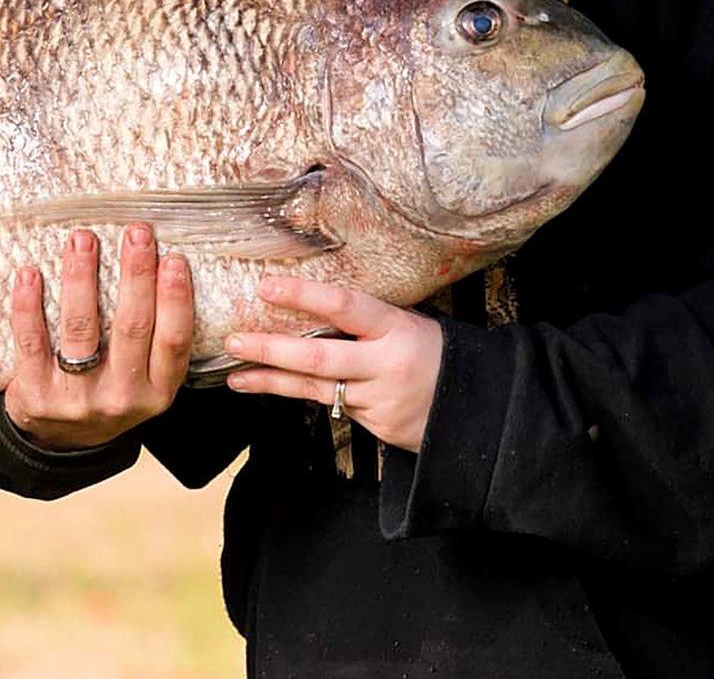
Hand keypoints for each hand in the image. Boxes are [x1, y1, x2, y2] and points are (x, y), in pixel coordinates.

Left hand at [3, 224, 194, 450]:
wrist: (59, 443)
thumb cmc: (109, 393)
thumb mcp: (145, 382)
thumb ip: (155, 342)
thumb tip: (165, 267)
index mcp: (157, 392)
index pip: (173, 341)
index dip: (175, 299)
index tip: (174, 258)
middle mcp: (121, 397)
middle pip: (131, 326)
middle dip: (135, 273)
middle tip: (136, 232)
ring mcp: (78, 398)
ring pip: (81, 328)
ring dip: (82, 278)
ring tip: (83, 240)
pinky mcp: (37, 394)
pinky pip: (33, 341)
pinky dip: (29, 305)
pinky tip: (30, 273)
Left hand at [224, 274, 442, 451]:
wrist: (479, 407)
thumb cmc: (436, 353)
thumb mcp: (409, 323)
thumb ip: (366, 318)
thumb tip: (312, 299)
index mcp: (395, 328)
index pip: (343, 305)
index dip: (302, 295)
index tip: (266, 286)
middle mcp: (385, 364)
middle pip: (317, 357)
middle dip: (269, 349)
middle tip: (233, 340)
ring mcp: (379, 399)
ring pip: (315, 388)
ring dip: (271, 381)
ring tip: (236, 376)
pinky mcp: (376, 426)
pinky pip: (333, 407)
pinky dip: (303, 397)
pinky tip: (275, 390)